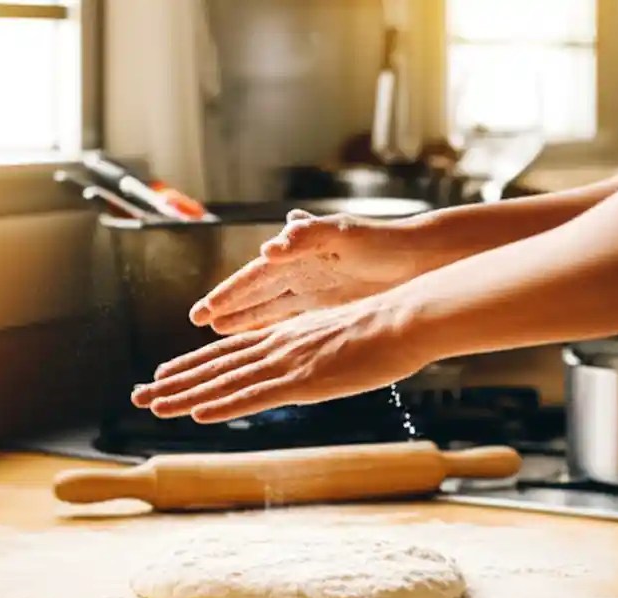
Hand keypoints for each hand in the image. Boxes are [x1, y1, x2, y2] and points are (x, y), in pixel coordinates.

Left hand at [132, 296, 426, 422]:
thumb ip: (318, 350)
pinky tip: (197, 413)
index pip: (230, 353)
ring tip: (151, 406)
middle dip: (174, 382)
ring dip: (184, 395)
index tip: (164, 376)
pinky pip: (255, 396)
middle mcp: (278, 346)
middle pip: (215, 366)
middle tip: (138, 396)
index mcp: (287, 336)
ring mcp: (289, 363)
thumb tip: (310, 364)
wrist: (407, 319)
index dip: (194, 365)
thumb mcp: (341, 338)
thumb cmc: (386, 328)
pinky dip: (223, 404)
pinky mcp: (304, 380)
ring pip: (225, 381)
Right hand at [189, 209, 436, 334]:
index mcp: (299, 254)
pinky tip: (262, 344)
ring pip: (271, 309)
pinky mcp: (332, 305)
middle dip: (228, 309)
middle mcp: (301, 271)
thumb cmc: (383, 240)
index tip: (203, 311)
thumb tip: (273, 242)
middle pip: (256, 294)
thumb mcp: (343, 233)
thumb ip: (307, 235)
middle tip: (198, 323)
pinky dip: (275, 330)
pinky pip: (294, 320)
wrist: (419, 256)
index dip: (228, 295)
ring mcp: (316, 289)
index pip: (254, 277)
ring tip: (218, 336)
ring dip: (246, 322)